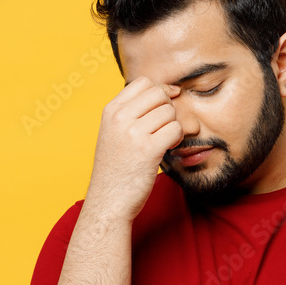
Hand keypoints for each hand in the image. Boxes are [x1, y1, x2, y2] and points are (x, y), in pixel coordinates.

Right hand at [86, 76, 183, 222]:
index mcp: (110, 111)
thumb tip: (167, 92)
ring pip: (170, 112)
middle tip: (164, 128)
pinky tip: (168, 149)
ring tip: (164, 142)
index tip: (166, 104)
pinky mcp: (148, 149)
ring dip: (173, 126)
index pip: (143, 82)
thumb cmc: (115, 170)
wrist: (108, 201)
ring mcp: (133, 132)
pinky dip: (177, 139)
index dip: (160, 90)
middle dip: (168, 108)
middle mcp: (119, 118)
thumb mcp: (113, 134)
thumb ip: (131, 113)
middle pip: (159, 94)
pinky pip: (176, 129)